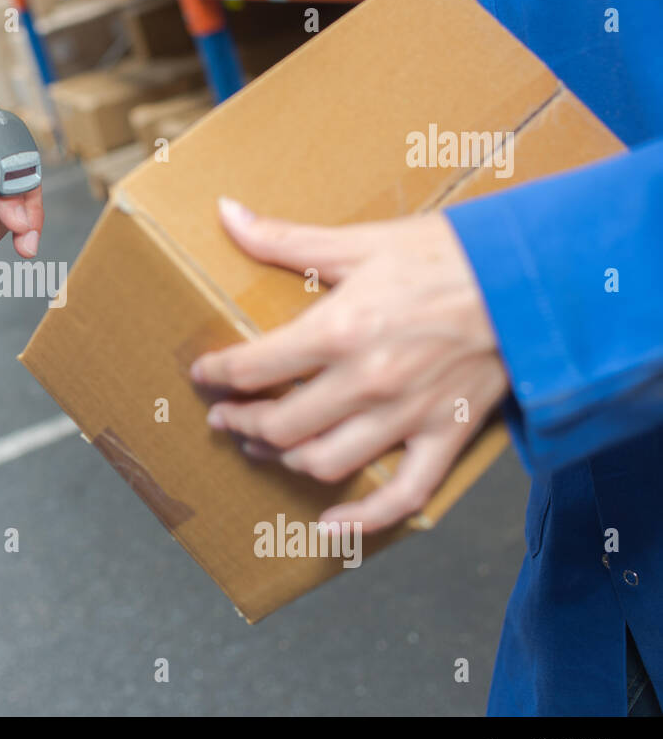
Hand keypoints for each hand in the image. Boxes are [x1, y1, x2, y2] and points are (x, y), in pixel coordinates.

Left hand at [190, 199, 509, 532]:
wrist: (533, 281)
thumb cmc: (448, 255)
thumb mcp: (361, 241)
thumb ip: (286, 238)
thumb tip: (227, 213)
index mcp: (340, 331)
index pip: (254, 367)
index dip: (219, 375)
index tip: (206, 375)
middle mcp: (367, 382)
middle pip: (280, 424)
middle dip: (241, 422)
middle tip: (225, 416)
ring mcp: (406, 416)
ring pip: (325, 461)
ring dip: (283, 459)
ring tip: (262, 446)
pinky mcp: (444, 436)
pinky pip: (403, 495)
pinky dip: (364, 519)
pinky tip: (331, 524)